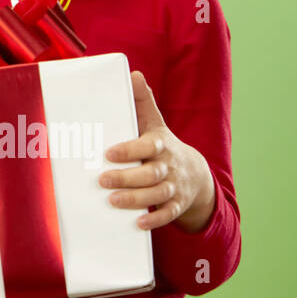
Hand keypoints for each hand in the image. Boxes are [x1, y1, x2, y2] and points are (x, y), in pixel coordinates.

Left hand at [99, 71, 216, 231]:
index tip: (109, 153)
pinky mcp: (177, 205)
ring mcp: (174, 187)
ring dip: (135, 200)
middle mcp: (169, 166)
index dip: (130, 151)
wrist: (194, 172)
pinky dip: (154, 220)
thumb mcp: (154, 122)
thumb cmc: (161, 144)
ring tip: (112, 201)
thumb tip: (133, 74)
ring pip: (157, 194)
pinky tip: (138, 223)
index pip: (148, 147)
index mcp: (161, 144)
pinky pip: (168, 214)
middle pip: (151, 174)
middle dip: (127, 178)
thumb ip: (142, 101)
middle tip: (102, 180)